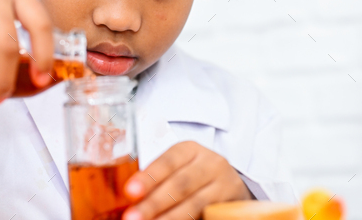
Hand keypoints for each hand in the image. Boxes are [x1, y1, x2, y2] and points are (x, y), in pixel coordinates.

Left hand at [122, 141, 252, 219]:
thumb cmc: (192, 175)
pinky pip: (208, 215)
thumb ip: (156, 180)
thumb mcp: (177, 168)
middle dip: (154, 203)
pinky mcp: (232, 205)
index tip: (130, 192)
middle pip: (180, 184)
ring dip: (169, 218)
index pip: (168, 161)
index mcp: (191, 149)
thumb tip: (129, 198)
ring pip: (195, 204)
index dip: (148, 177)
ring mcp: (225, 185)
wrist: (230, 184)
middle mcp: (210, 163)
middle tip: (132, 217)